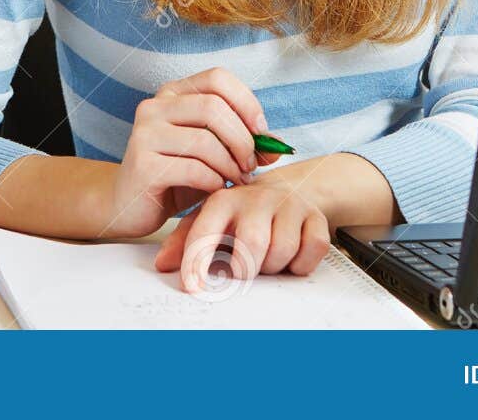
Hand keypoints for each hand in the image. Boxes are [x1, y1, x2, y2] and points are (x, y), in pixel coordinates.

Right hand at [100, 68, 275, 238]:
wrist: (130, 206)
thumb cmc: (176, 176)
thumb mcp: (212, 154)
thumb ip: (243, 144)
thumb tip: (277, 146)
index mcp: (172, 93)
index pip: (217, 78)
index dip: (246, 102)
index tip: (261, 132)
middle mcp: (154, 106)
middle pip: (213, 107)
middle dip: (242, 139)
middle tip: (251, 165)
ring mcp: (144, 133)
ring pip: (205, 140)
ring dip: (231, 165)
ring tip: (237, 180)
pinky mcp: (142, 164)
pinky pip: (194, 169)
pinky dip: (215, 182)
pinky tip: (216, 190)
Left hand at [154, 182, 329, 292]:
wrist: (287, 189)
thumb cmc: (242, 214)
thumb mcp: (210, 221)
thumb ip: (185, 242)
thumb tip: (162, 264)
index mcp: (222, 200)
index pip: (206, 232)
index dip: (197, 261)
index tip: (193, 287)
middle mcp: (255, 198)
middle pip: (252, 244)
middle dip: (248, 267)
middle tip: (246, 267)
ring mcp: (288, 205)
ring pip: (283, 250)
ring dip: (274, 266)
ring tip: (267, 258)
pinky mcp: (315, 216)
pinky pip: (312, 249)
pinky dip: (301, 263)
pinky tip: (291, 255)